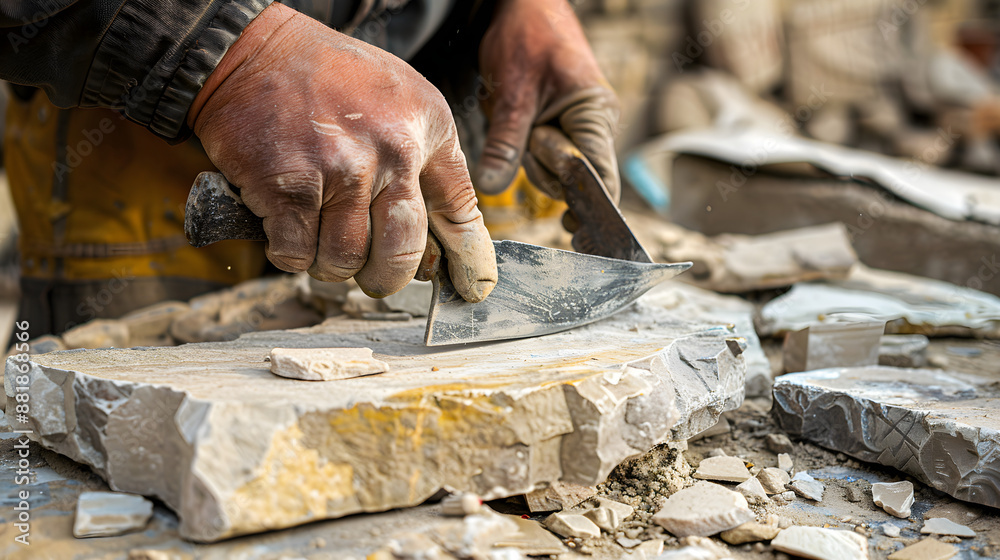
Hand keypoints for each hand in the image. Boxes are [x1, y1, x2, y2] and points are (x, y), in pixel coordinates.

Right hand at [188, 3, 495, 301]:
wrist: (252, 52)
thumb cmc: (326, 78)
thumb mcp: (400, 100)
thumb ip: (426, 160)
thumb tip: (443, 240)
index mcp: (425, 128)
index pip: (458, 209)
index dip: (468, 259)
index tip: (474, 288)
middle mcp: (391, 151)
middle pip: (402, 251)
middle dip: (385, 277)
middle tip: (370, 277)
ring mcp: (340, 170)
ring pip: (345, 260)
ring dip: (330, 265)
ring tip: (319, 240)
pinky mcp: (289, 187)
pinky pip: (297, 254)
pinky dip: (289, 254)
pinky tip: (286, 229)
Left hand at [475, 0, 620, 203]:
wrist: (523, 4)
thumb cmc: (526, 36)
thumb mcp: (511, 92)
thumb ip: (505, 143)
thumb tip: (494, 187)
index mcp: (594, 116)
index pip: (600, 177)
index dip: (589, 208)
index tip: (576, 233)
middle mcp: (593, 123)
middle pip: (568, 177)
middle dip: (538, 163)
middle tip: (523, 126)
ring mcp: (577, 123)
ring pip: (550, 164)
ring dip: (525, 150)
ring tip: (516, 110)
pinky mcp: (559, 122)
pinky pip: (540, 148)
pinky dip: (523, 140)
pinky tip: (516, 114)